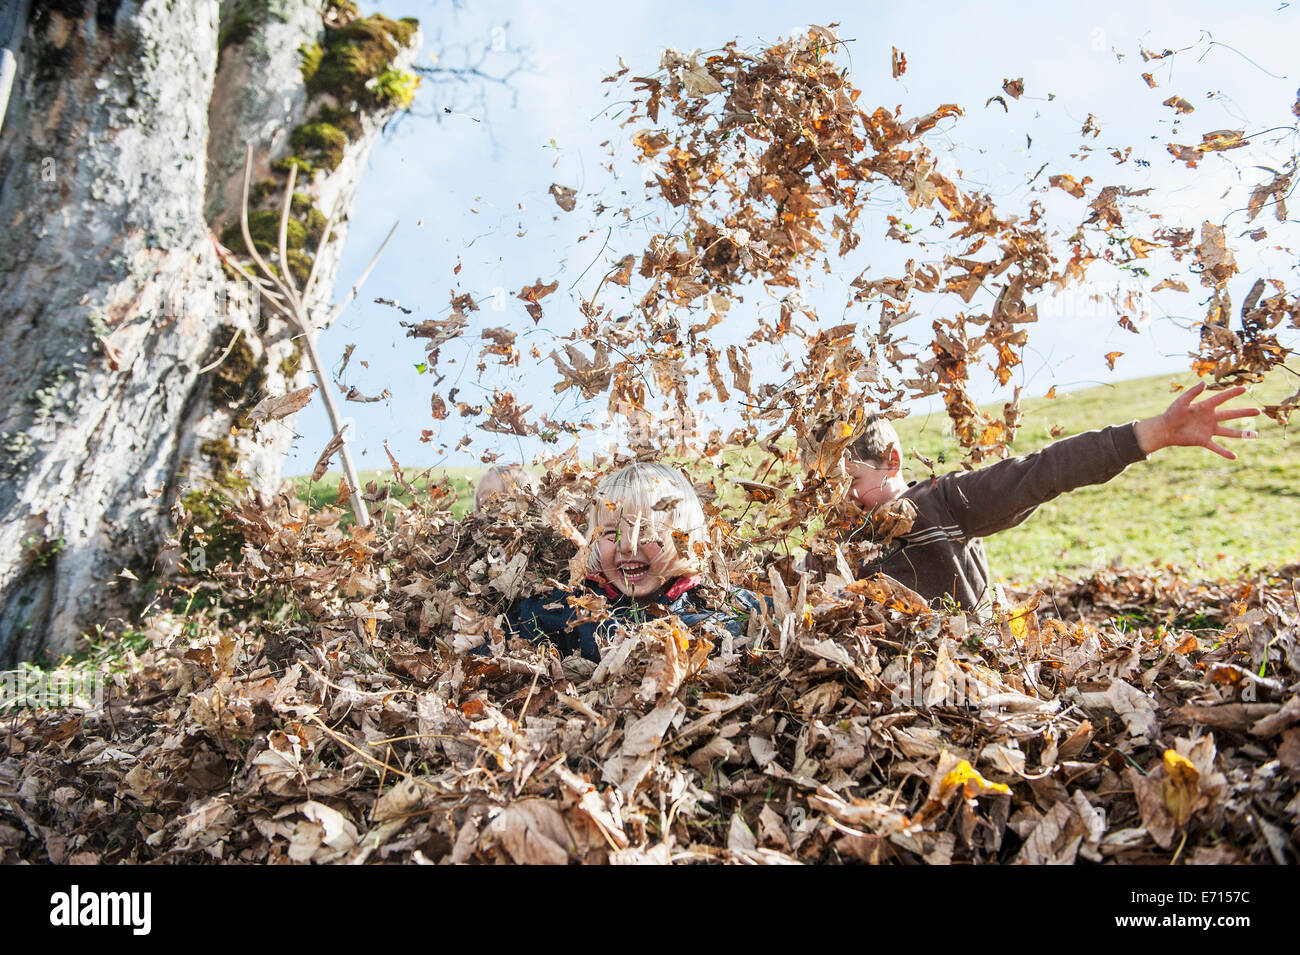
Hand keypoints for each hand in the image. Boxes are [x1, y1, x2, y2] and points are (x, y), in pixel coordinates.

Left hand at [1134, 382, 1260, 458]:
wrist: (1164, 429)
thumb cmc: (1172, 413)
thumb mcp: (1182, 401)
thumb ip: (1193, 392)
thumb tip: (1204, 382)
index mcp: (1205, 407)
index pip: (1222, 398)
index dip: (1232, 393)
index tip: (1244, 388)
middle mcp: (1210, 418)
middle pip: (1231, 415)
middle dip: (1245, 413)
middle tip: (1259, 411)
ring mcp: (1208, 430)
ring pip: (1228, 432)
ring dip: (1242, 434)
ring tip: (1255, 435)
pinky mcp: (1203, 440)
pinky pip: (1216, 447)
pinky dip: (1224, 452)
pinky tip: (1234, 457)